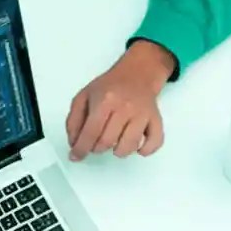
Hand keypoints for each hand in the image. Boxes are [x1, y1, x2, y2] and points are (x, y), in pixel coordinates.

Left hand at [65, 41, 175, 160]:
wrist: (137, 73)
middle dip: (97, 148)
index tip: (76, 157)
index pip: (91, 132)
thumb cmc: (109, 87)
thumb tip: (74, 143)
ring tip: (114, 141)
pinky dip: (145, 150)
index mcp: (105, 100)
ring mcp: (143, 114)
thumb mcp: (84, 96)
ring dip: (118, 151)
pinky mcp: (156, 119)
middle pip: (107, 142)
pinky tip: (136, 146)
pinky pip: (154, 143)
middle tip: (95, 143)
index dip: (81, 148)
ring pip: (129, 146)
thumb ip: (74, 120)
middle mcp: (125, 107)